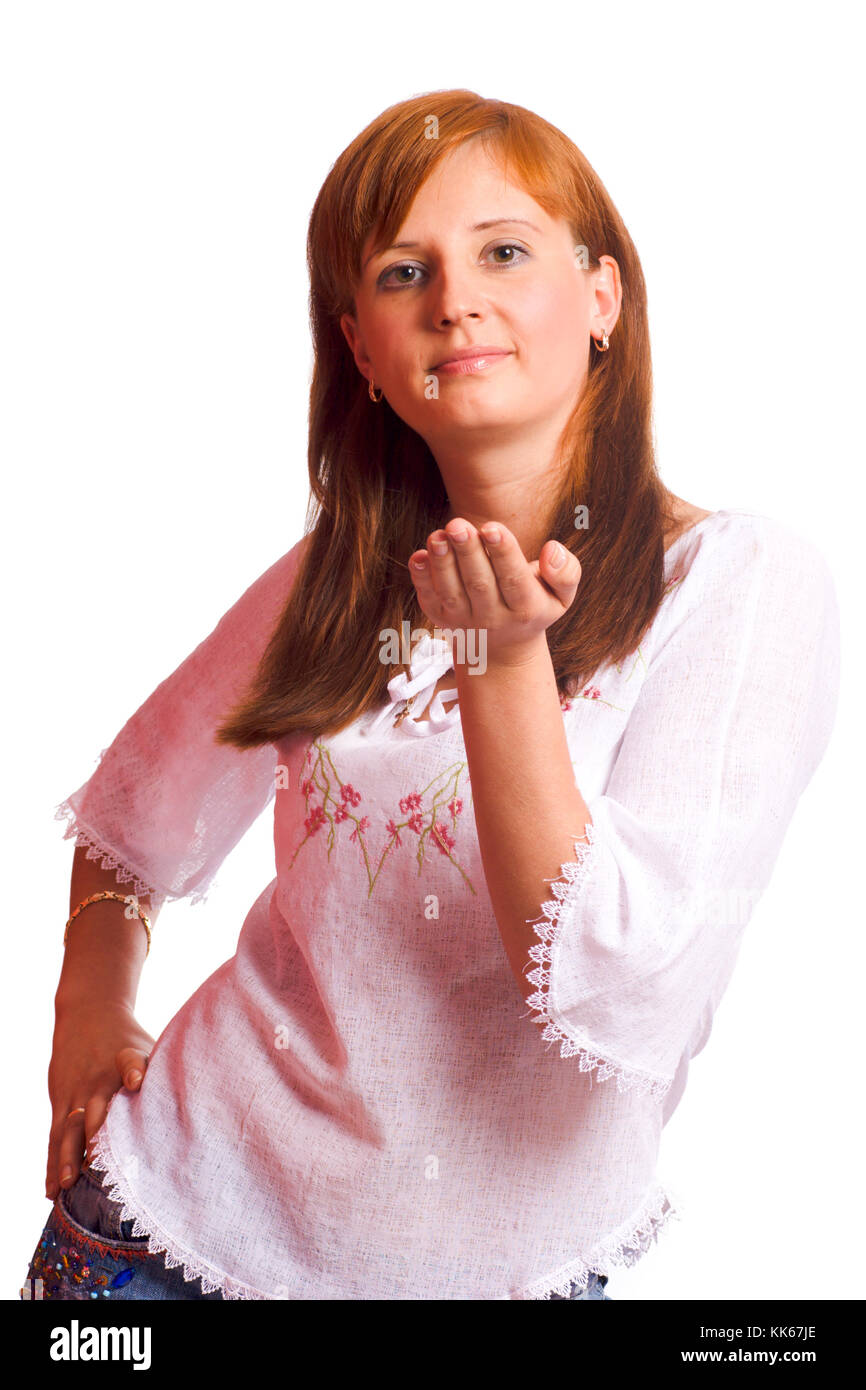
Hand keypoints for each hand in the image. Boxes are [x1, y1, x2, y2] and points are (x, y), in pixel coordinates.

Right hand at [45, 999, 154, 1199]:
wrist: (88, 1015)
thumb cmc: (127, 1039)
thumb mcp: (148, 1046)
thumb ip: (169, 1072)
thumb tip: (209, 1098)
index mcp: (126, 1060)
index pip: (130, 1061)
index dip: (133, 1070)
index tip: (137, 1081)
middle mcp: (99, 1079)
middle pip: (96, 1108)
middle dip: (98, 1136)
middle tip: (100, 1167)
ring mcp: (76, 1092)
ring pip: (70, 1127)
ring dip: (69, 1156)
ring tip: (69, 1184)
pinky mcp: (60, 1102)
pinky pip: (55, 1136)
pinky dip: (54, 1163)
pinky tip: (54, 1191)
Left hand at [408, 519, 581, 665]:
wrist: (503, 648)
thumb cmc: (535, 606)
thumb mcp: (561, 596)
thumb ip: (566, 572)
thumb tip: (551, 549)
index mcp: (526, 608)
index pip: (514, 579)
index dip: (503, 552)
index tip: (492, 527)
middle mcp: (493, 618)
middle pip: (479, 583)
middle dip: (468, 552)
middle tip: (458, 524)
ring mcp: (463, 620)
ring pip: (451, 591)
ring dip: (442, 562)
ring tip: (438, 535)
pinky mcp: (440, 618)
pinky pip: (429, 598)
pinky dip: (421, 579)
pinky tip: (419, 555)